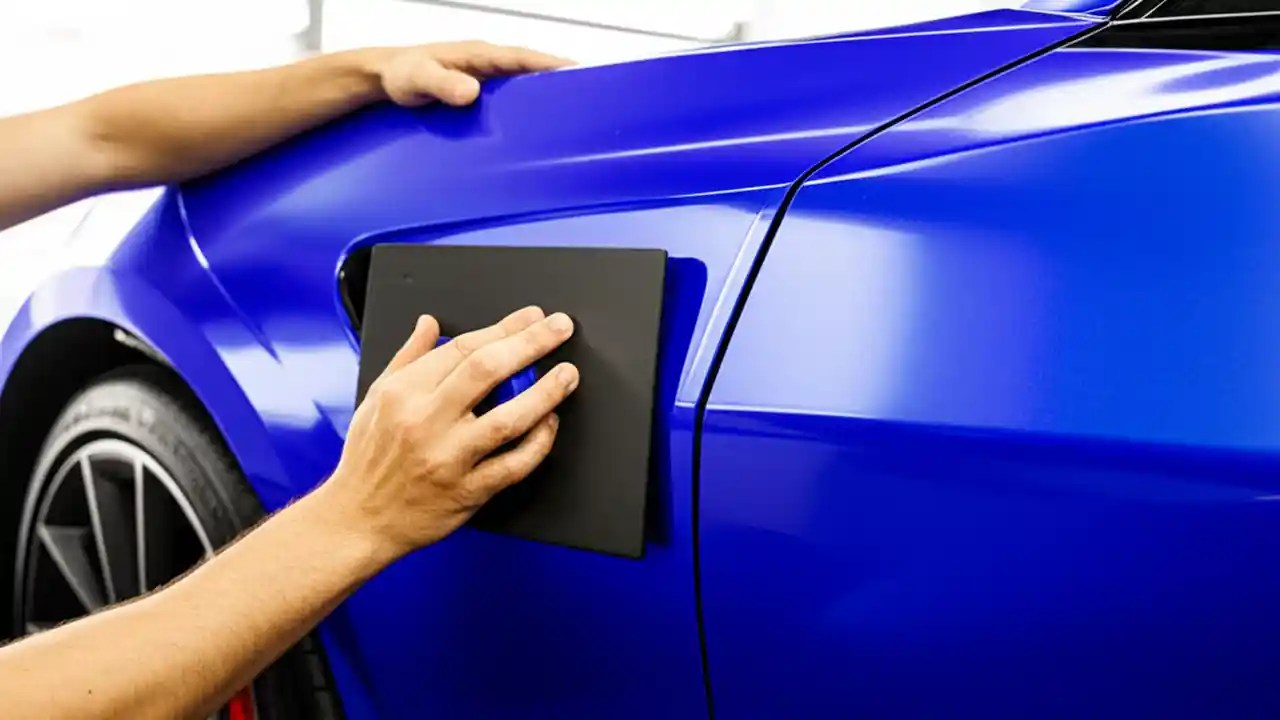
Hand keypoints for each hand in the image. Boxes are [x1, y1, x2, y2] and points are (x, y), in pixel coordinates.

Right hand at [319, 306, 578, 560]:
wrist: (359, 520)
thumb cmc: (368, 459)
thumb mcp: (376, 398)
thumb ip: (408, 357)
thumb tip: (430, 323)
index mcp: (403, 393)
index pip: (462, 348)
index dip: (504, 328)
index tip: (531, 317)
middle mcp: (426, 422)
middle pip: (487, 371)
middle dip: (531, 343)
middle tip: (560, 328)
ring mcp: (448, 458)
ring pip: (508, 419)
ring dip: (545, 393)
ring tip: (567, 375)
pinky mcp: (467, 492)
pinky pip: (513, 464)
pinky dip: (538, 442)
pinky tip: (550, 423)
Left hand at [373, 41, 572, 107]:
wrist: (385, 78)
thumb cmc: (402, 74)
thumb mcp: (417, 77)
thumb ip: (441, 82)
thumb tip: (472, 91)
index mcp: (479, 54)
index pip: (522, 58)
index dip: (550, 65)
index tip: (577, 72)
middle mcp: (488, 64)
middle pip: (531, 72)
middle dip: (559, 82)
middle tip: (588, 101)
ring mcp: (486, 80)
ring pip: (524, 86)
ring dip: (545, 98)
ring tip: (571, 120)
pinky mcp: (482, 95)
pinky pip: (511, 100)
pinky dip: (526, 109)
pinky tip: (535, 129)